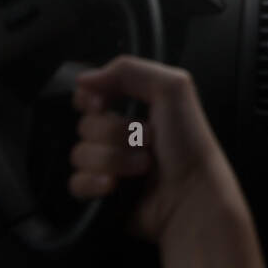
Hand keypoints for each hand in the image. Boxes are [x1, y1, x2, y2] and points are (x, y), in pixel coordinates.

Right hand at [69, 55, 267, 267]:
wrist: (192, 197)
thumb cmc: (189, 144)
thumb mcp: (172, 88)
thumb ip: (128, 70)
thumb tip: (83, 79)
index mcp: (135, 107)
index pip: (91, 95)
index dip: (90, 98)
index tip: (102, 104)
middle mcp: (120, 135)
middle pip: (85, 125)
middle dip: (115, 133)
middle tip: (148, 140)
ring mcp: (109, 166)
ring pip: (80, 154)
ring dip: (114, 159)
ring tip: (143, 167)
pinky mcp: (101, 194)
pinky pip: (75, 183)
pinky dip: (94, 183)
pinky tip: (115, 186)